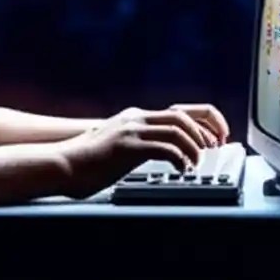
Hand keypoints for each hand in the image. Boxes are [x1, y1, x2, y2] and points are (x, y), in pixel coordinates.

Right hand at [56, 107, 220, 198]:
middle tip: (215, 149)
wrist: (61, 164)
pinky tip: (181, 169)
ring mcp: (132, 130)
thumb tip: (164, 154)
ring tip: (196, 163)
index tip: (218, 137)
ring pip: (178, 130)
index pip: (181, 110)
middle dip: (206, 132)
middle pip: (184, 115)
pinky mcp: (126, 146)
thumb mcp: (120, 145)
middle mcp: (137, 118)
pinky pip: (164, 147)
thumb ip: (141, 143)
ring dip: (194, 147)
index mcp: (138, 117)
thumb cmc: (88, 161)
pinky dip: (180, 158)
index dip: (205, 121)